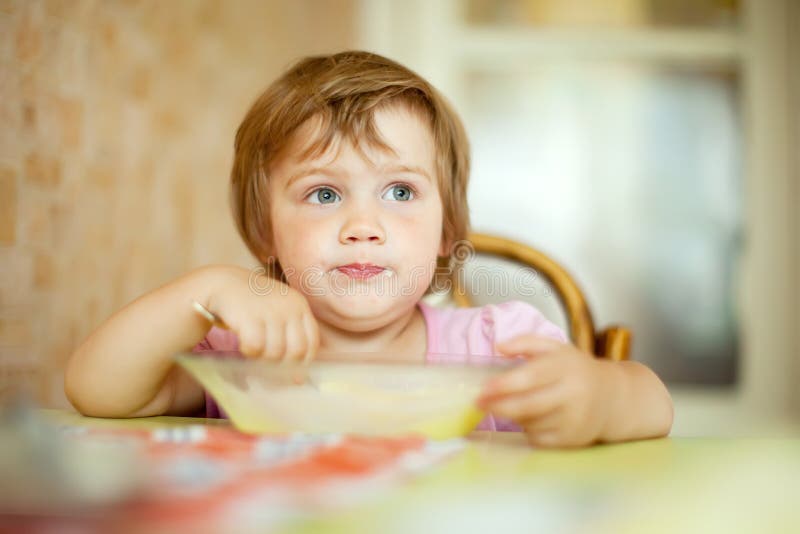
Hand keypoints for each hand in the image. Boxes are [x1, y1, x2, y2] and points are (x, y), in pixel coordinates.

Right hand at [202, 266, 318, 361]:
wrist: (223, 284)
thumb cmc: (253, 306)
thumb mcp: (278, 314)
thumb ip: (291, 340)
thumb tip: (299, 381)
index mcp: (300, 305)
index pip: (312, 343)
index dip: (303, 361)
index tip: (290, 369)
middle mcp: (289, 306)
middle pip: (296, 351)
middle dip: (282, 364)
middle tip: (267, 362)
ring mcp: (270, 311)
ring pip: (275, 353)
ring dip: (262, 359)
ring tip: (253, 349)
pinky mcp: (250, 316)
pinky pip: (255, 348)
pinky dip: (249, 352)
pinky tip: (243, 345)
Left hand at [476, 335, 617, 447]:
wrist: (612, 398)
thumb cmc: (575, 370)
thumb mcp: (554, 347)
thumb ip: (526, 342)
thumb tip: (499, 346)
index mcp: (566, 367)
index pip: (532, 376)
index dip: (505, 384)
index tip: (483, 388)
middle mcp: (573, 394)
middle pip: (528, 405)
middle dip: (499, 406)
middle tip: (478, 403)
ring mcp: (574, 419)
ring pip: (530, 422)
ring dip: (515, 415)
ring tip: (516, 404)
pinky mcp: (572, 440)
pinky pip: (538, 438)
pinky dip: (528, 429)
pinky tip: (533, 417)